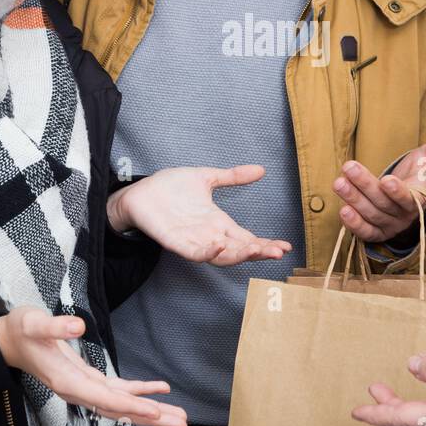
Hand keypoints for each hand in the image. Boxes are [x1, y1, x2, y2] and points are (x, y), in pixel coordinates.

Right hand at [0, 307, 187, 425]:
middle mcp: (78, 391)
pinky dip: (140, 390)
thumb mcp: (34, 323)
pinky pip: (119, 390)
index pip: (104, 398)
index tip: (154, 412)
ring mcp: (85, 388)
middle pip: (120, 409)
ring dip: (152, 411)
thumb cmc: (21, 331)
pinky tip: (161, 389)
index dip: (130, 405)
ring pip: (123, 404)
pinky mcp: (89, 380)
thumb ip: (55, 327)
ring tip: (180, 417)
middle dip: (151, 417)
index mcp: (67, 382)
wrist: (9, 341)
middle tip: (182, 425)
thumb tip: (77, 326)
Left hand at [107, 165, 291, 265]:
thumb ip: (233, 177)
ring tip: (256, 248)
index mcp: (218, 222)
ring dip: (238, 254)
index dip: (266, 243)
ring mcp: (193, 240)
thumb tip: (261, 169)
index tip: (285, 246)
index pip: (247, 237)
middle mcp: (209, 235)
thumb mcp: (206, 177)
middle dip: (259, 252)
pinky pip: (194, 253)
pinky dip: (208, 251)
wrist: (140, 191)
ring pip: (221, 256)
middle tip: (277, 251)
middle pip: (239, 250)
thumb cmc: (170, 187)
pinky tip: (220, 245)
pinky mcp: (175, 242)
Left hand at [333, 125, 425, 243]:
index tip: (387, 179)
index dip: (398, 192)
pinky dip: (353, 225)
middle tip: (348, 167)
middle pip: (383, 203)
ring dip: (353, 199)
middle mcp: (405, 215)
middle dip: (365, 185)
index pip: (410, 199)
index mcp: (421, 199)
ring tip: (338, 182)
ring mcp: (390, 225)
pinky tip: (342, 209)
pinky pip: (365, 233)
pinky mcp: (377, 232)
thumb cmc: (418, 171)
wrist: (407, 190)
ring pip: (371, 215)